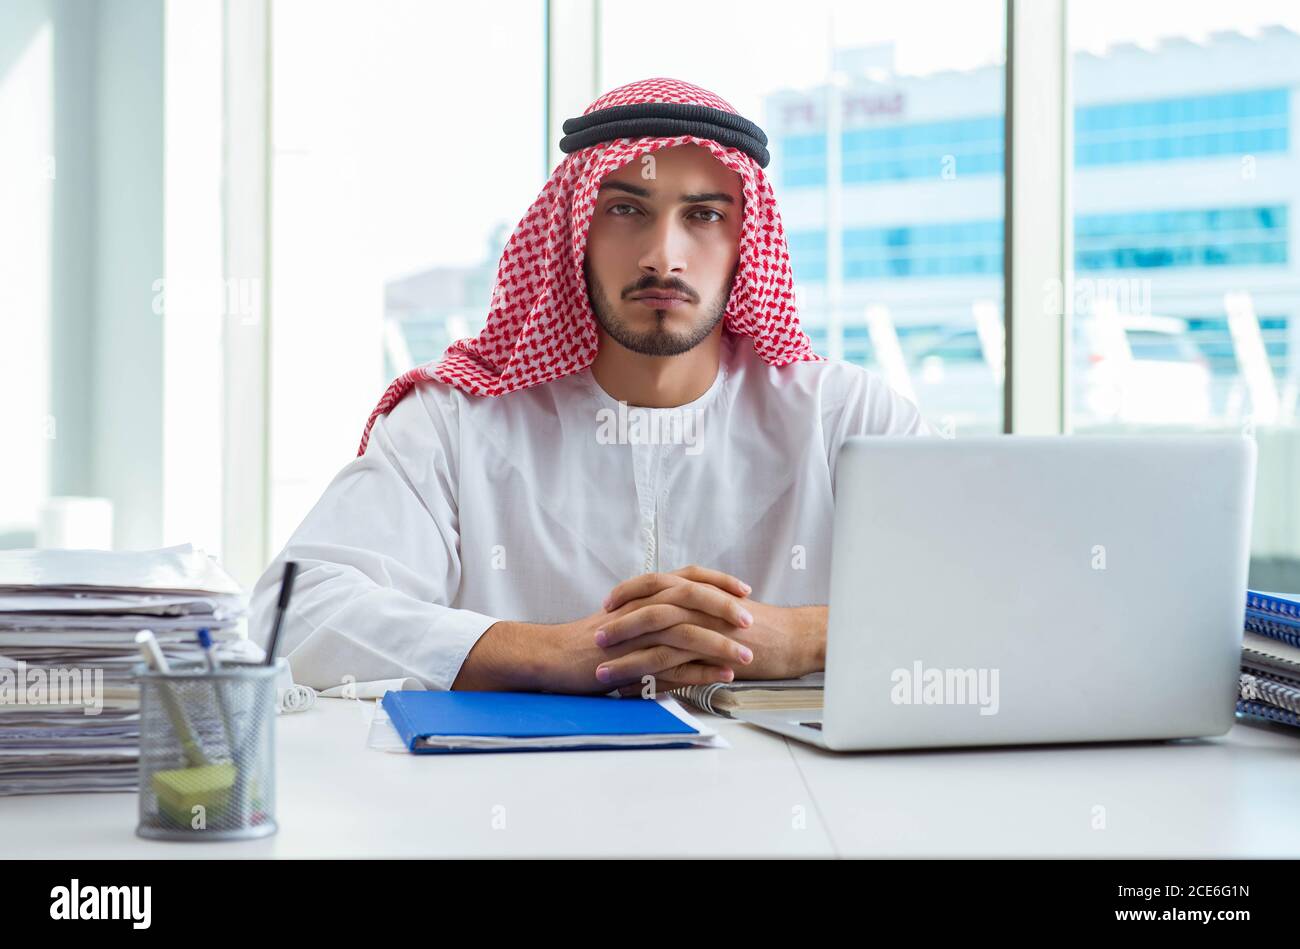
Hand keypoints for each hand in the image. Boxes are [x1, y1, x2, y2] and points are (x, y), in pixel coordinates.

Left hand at [598, 570, 826, 694]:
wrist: (795, 639)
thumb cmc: (763, 627)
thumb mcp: (726, 609)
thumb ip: (699, 608)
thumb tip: (675, 615)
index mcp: (700, 590)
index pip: (655, 583)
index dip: (629, 592)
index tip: (607, 605)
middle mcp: (699, 604)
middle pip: (649, 608)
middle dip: (618, 624)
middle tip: (595, 637)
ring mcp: (705, 627)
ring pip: (656, 638)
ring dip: (626, 656)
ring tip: (602, 671)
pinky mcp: (712, 653)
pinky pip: (674, 665)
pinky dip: (649, 678)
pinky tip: (632, 690)